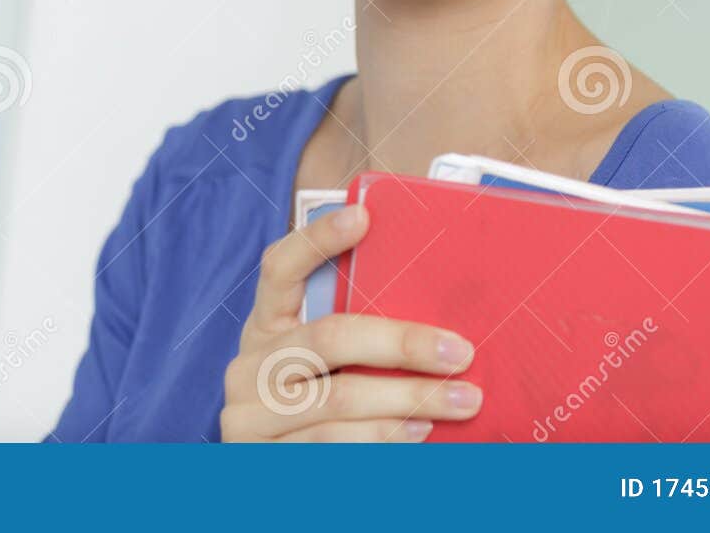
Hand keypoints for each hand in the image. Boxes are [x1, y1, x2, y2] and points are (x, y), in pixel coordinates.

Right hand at [220, 202, 482, 441]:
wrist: (272, 494)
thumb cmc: (317, 416)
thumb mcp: (321, 372)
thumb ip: (354, 339)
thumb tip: (433, 306)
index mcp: (264, 328)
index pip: (279, 268)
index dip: (317, 239)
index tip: (364, 215)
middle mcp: (248, 368)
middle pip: (330, 337)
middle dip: (404, 343)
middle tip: (460, 352)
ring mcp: (248, 418)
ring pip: (341, 400)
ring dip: (411, 401)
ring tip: (462, 401)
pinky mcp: (261, 462)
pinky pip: (335, 448)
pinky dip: (385, 441)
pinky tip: (421, 434)